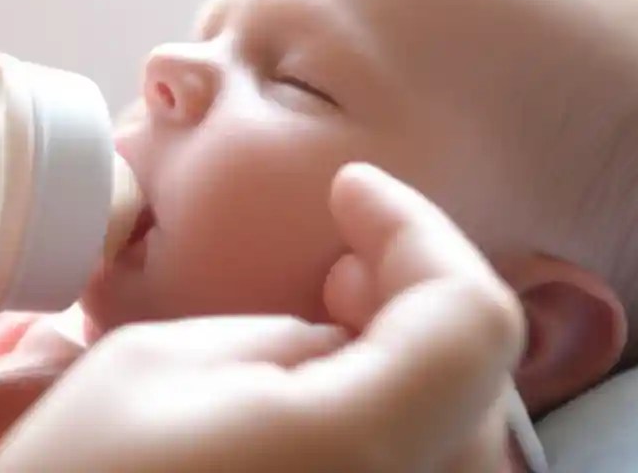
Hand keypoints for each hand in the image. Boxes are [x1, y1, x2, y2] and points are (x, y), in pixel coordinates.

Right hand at [0, 163, 524, 472]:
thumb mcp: (157, 365)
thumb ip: (281, 335)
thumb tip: (341, 332)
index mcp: (358, 447)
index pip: (469, 319)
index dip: (417, 231)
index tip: (349, 191)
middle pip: (480, 377)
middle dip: (413, 291)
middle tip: (342, 252)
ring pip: (466, 435)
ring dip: (412, 356)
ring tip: (334, 316)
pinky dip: (401, 421)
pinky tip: (329, 396)